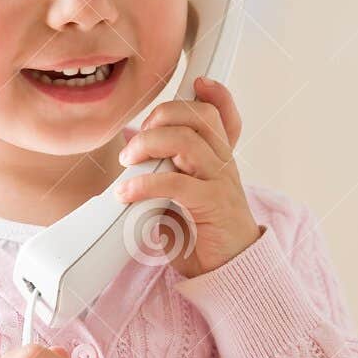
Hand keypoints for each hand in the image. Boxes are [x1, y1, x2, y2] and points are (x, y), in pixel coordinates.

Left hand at [115, 75, 262, 278]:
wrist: (229, 273)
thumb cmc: (202, 238)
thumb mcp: (179, 201)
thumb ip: (163, 176)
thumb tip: (131, 157)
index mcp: (219, 161)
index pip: (225, 117)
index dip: (217, 95)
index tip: (198, 83)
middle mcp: (223, 165)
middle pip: (199, 117)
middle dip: (162, 115)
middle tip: (136, 140)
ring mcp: (220, 183)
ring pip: (187, 140)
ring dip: (149, 143)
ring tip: (128, 161)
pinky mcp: (212, 205)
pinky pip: (176, 182)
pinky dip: (145, 183)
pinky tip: (127, 193)